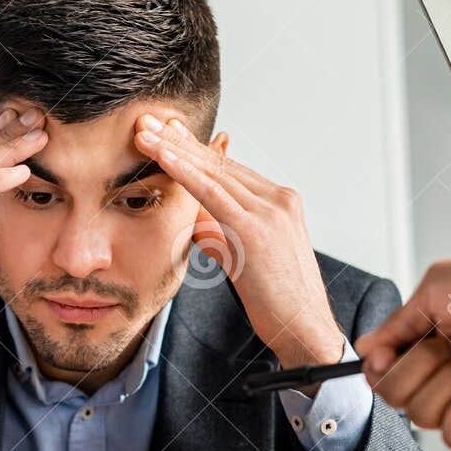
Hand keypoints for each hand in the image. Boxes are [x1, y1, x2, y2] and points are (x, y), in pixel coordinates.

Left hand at [132, 115, 344, 373]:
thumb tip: (194, 219)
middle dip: (181, 140)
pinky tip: (163, 157)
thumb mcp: (245, 259)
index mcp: (280, 203)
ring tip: (145, 133)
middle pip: (220, 162)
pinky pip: (213, 193)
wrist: (305, 329)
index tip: (166, 132)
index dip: (195, 149)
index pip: (230, 169)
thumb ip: (221, 233)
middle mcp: (278, 199)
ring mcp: (271, 210)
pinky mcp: (256, 228)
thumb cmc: (276, 303)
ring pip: (214, 171)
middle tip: (148, 120)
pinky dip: (185, 172)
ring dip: (175, 150)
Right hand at [355, 223, 450, 448]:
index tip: (386, 356)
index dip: (379, 371)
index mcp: (426, 344)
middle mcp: (442, 374)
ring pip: (423, 417)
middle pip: (395, 398)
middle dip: (421, 367)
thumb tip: (364, 350)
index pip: (381, 376)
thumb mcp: (431, 293)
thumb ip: (394, 327)